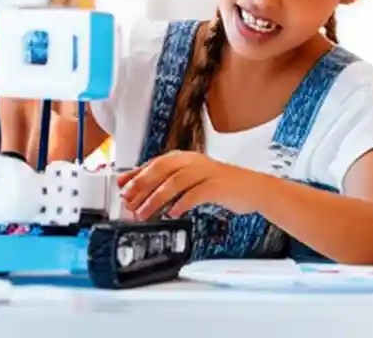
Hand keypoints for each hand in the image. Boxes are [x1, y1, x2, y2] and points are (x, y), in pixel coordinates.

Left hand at [117, 151, 264, 219]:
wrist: (251, 188)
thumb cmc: (219, 185)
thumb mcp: (190, 180)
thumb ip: (167, 183)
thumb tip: (139, 192)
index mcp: (184, 158)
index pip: (154, 163)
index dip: (136, 175)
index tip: (121, 187)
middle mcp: (193, 161)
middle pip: (161, 170)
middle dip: (142, 186)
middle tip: (128, 202)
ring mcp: (205, 172)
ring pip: (174, 182)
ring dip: (156, 199)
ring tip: (144, 213)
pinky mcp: (216, 186)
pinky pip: (195, 194)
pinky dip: (181, 204)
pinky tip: (173, 213)